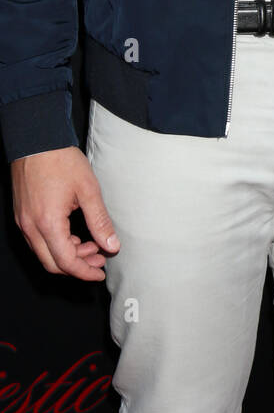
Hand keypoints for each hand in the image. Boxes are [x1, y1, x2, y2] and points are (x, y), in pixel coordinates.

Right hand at [11, 146, 119, 280]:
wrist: (36, 139)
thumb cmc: (60, 160)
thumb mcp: (88, 190)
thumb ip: (100, 221)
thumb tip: (112, 245)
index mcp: (48, 223)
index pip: (66, 262)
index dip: (85, 272)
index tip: (100, 273)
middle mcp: (31, 227)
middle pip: (52, 263)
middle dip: (77, 266)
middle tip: (100, 259)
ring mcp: (23, 222)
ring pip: (44, 253)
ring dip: (67, 255)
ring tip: (92, 245)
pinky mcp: (22, 215)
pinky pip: (38, 241)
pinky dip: (56, 244)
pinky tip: (74, 235)